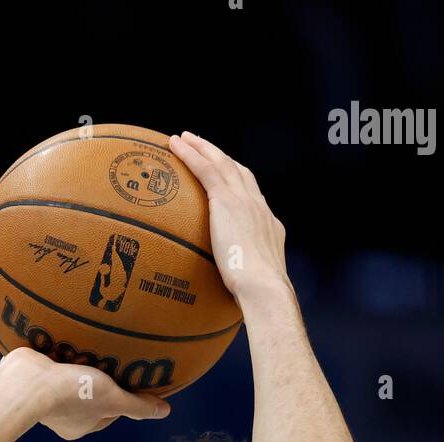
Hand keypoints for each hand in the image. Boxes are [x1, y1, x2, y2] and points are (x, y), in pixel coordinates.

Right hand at [0, 347, 169, 440]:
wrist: (27, 382)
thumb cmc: (74, 393)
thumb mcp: (114, 399)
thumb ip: (138, 406)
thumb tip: (164, 411)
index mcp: (80, 426)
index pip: (108, 411)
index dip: (119, 396)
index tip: (126, 379)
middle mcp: (61, 416)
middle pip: (88, 396)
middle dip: (98, 380)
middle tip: (108, 358)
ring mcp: (43, 397)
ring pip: (66, 380)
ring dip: (76, 366)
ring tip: (88, 346)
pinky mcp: (29, 379)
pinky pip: (48, 365)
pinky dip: (56, 354)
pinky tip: (64, 339)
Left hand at [169, 132, 291, 304]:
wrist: (265, 287)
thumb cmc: (259, 298)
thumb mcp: (254, 286)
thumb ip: (242, 283)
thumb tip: (231, 300)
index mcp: (269, 226)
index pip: (253, 197)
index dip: (240, 184)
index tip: (228, 178)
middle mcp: (259, 208)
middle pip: (239, 172)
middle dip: (221, 158)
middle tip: (203, 147)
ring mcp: (246, 201)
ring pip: (222, 163)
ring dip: (203, 148)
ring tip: (184, 138)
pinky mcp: (228, 201)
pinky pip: (206, 169)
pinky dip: (191, 154)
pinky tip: (175, 145)